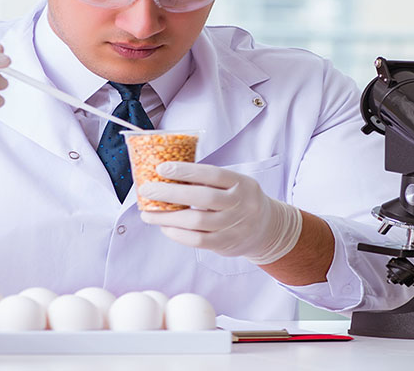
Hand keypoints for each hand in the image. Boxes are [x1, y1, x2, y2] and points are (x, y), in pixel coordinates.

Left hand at [137, 162, 302, 264]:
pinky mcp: (227, 244)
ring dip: (168, 217)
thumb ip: (209, 180)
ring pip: (197, 222)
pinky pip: (198, 240)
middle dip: (170, 193)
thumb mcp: (234, 184)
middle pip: (203, 198)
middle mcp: (241, 204)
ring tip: (148, 213)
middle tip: (147, 190)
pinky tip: (165, 227)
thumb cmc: (240, 200)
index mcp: (242, 183)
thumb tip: (167, 176)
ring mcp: (235, 226)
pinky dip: (177, 234)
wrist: (266, 228)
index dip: (186, 171)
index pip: (212, 174)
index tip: (161, 169)